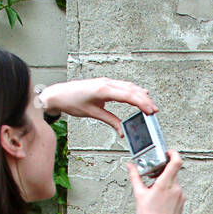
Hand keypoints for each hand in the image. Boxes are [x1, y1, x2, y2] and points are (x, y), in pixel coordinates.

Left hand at [39, 78, 156, 133]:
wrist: (58, 93)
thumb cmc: (71, 101)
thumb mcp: (92, 114)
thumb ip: (110, 121)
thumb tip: (122, 131)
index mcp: (103, 90)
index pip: (128, 95)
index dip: (141, 103)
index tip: (151, 111)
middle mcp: (106, 83)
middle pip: (131, 90)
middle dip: (145, 100)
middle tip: (154, 111)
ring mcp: (106, 82)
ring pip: (128, 86)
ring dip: (140, 95)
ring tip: (150, 104)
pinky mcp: (104, 83)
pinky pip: (122, 85)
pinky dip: (133, 90)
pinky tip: (139, 93)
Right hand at [127, 149, 184, 213]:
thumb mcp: (139, 196)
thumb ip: (135, 177)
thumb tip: (130, 166)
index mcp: (165, 184)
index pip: (176, 161)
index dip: (172, 153)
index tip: (166, 151)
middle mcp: (176, 189)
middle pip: (172, 171)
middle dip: (161, 170)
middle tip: (151, 174)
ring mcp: (180, 196)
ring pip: (173, 181)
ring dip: (163, 181)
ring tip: (152, 190)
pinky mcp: (181, 202)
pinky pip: (175, 190)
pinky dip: (167, 190)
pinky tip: (158, 199)